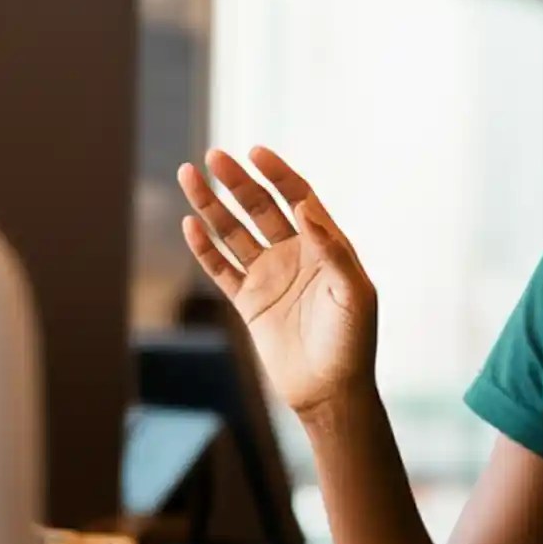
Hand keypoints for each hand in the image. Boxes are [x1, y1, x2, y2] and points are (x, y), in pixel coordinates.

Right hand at [177, 147, 377, 413]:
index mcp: (325, 246)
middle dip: (237, 182)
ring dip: (212, 205)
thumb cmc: (352, 342)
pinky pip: (221, 268)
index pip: (298, 198)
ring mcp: (270, 276)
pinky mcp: (249, 302)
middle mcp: (296, 255)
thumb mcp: (353, 292)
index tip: (256, 153)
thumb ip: (332, 249)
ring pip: (234, 232)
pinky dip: (205, 247)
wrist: (331, 390)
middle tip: (214, 156)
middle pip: (261, 208)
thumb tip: (305, 207)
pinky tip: (190, 224)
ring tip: (189, 175)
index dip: (278, 174)